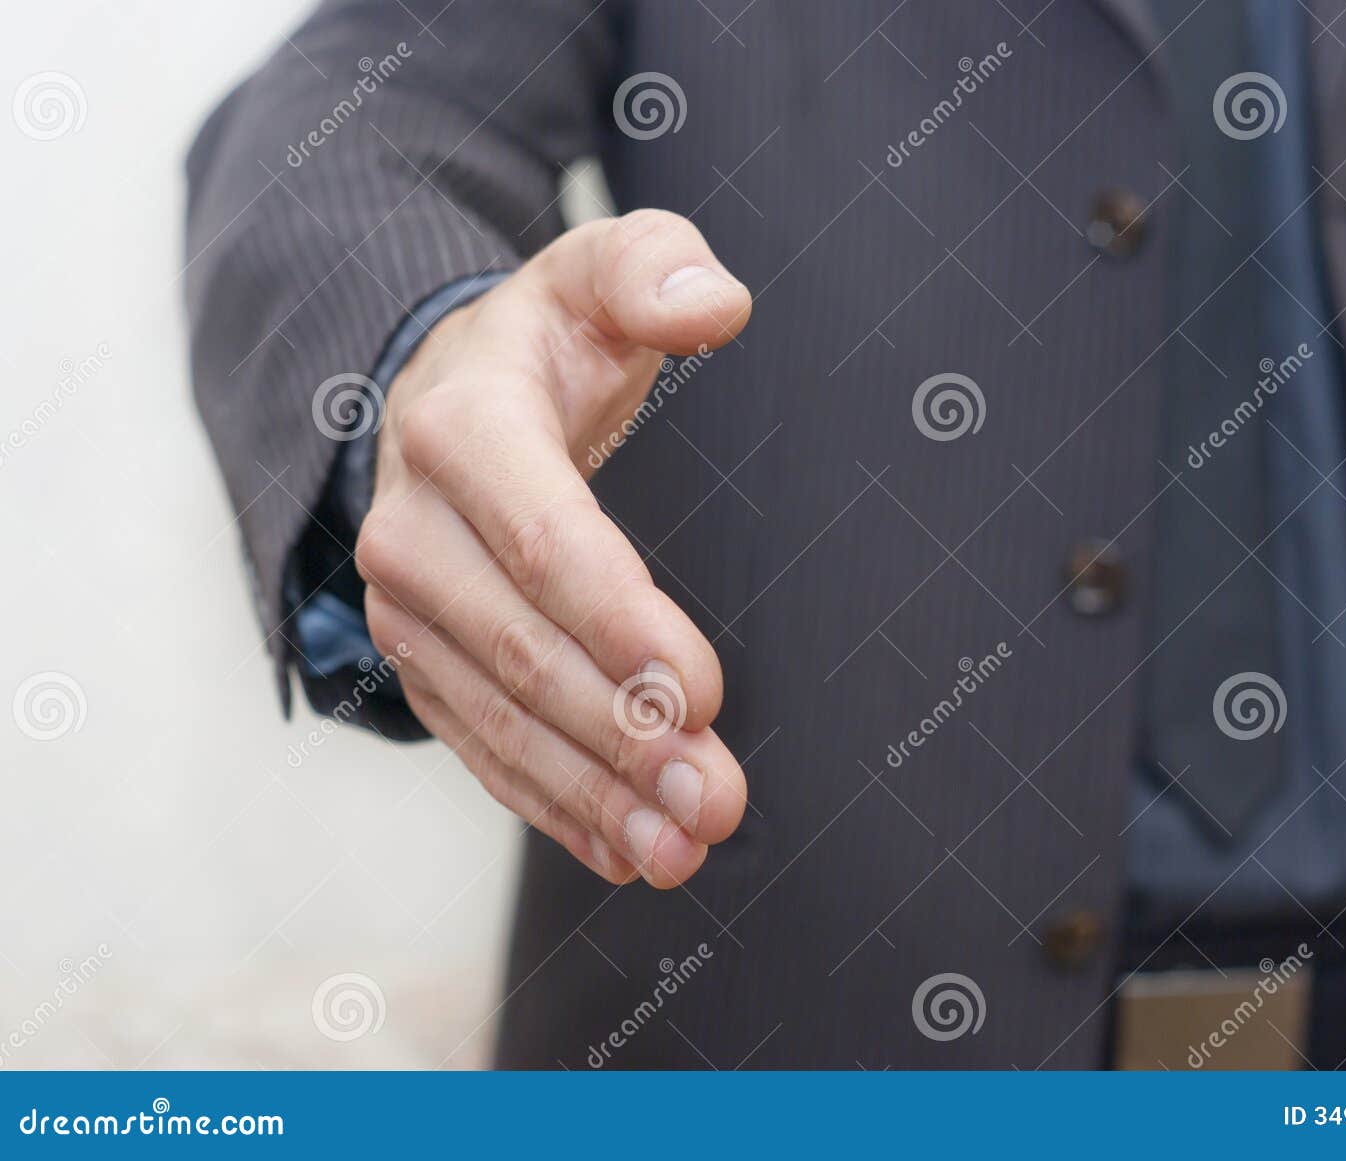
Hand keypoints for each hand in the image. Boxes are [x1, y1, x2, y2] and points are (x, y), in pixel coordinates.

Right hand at [355, 210, 752, 887]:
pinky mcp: (424, 663)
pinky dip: (554, 804)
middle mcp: (414, 528)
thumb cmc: (547, 343)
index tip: (702, 689)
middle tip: (713, 795)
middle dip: (620, 732)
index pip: (542, 536)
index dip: (618, 619)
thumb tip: (717, 304)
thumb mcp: (598, 275)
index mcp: (462, 426)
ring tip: (681, 849)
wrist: (445, 400)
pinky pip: (484, 746)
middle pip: (520, 646)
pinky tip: (623, 850)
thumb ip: (655, 270)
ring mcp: (408, 608)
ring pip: (500, 716)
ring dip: (593, 793)